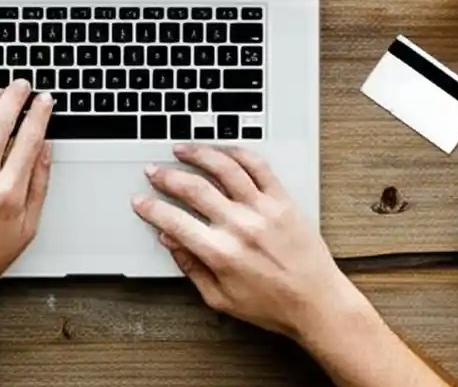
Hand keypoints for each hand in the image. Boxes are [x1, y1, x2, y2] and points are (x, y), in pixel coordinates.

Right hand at [132, 143, 347, 339]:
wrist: (317, 303)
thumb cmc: (273, 305)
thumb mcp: (221, 298)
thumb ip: (191, 267)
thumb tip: (170, 241)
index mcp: (221, 254)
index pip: (174, 221)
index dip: (150, 208)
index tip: (140, 201)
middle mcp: (241, 226)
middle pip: (194, 188)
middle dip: (166, 176)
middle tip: (154, 172)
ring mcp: (264, 210)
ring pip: (224, 168)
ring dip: (198, 154)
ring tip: (182, 150)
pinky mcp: (283, 201)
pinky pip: (259, 167)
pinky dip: (238, 153)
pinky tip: (223, 151)